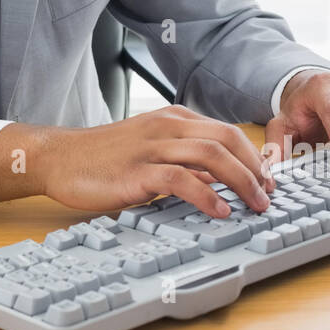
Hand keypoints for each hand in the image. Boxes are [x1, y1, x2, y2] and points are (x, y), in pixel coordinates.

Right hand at [41, 105, 277, 219]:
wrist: (61, 158)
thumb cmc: (105, 157)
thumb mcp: (151, 149)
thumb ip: (185, 160)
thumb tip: (222, 180)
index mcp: (173, 118)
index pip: (227, 131)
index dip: (254, 156)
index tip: (268, 181)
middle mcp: (166, 127)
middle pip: (227, 139)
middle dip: (256, 168)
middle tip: (268, 195)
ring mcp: (152, 147)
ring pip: (212, 155)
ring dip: (242, 181)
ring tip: (254, 205)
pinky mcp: (137, 170)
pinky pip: (182, 179)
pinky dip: (207, 196)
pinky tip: (220, 211)